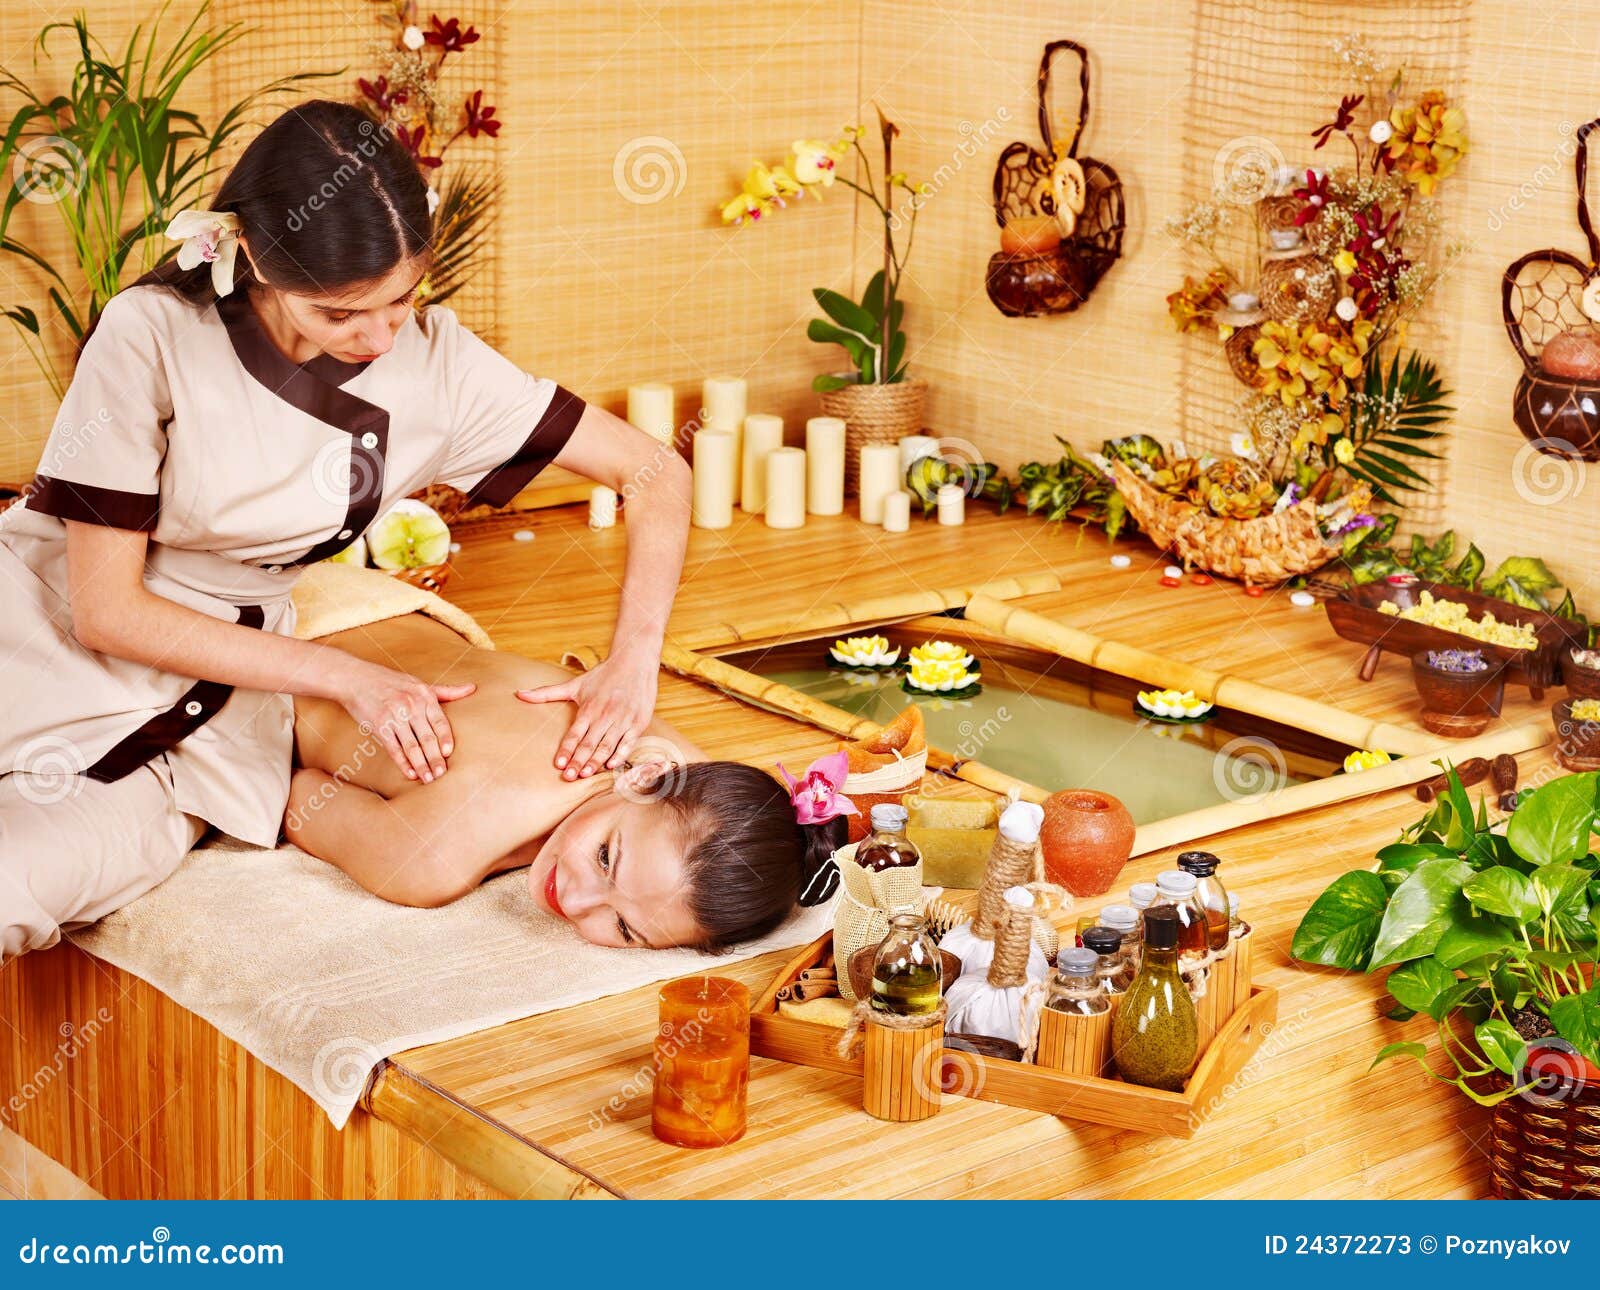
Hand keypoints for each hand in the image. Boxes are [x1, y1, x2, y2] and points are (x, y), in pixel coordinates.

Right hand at [337, 661, 475, 783]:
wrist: (355, 678)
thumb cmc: (390, 682)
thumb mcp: (419, 683)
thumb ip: (445, 691)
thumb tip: (472, 689)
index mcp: (423, 696)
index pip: (440, 721)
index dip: (445, 738)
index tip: (449, 753)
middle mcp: (411, 706)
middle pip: (427, 737)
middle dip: (435, 758)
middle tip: (442, 774)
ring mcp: (394, 716)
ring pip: (412, 745)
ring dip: (421, 764)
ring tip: (429, 779)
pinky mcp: (379, 725)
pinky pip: (393, 748)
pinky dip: (402, 762)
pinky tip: (410, 773)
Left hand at [515, 649, 658, 779]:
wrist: (634, 661)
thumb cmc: (603, 675)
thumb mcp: (574, 684)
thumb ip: (546, 693)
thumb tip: (518, 694)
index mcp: (589, 708)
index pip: (575, 734)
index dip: (566, 749)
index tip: (558, 764)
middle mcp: (605, 715)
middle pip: (589, 743)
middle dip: (578, 761)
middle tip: (569, 777)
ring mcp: (623, 720)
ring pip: (607, 746)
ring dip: (596, 761)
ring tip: (585, 774)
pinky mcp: (638, 723)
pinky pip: (628, 744)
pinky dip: (620, 756)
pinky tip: (610, 766)